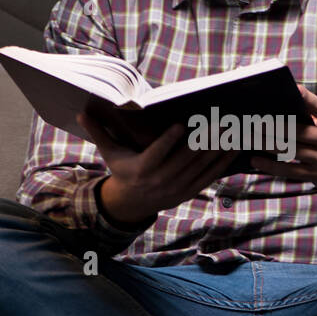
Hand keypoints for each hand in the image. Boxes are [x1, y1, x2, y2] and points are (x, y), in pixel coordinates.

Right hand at [77, 111, 235, 224]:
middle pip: (185, 159)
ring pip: (201, 167)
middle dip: (204, 140)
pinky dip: (223, 163)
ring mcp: (177, 188)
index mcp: (141, 169)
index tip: (181, 124)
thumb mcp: (110, 153)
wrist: (133, 202)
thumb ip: (99, 133)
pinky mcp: (190, 192)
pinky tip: (234, 148)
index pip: (156, 154)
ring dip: (219, 149)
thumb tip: (81, 113)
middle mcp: (161, 180)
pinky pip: (209, 177)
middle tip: (220, 121)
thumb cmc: (123, 169)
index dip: (169, 140)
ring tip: (233, 130)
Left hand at [249, 85, 316, 194]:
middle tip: (251, 120)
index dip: (301, 97)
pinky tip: (256, 159)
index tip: (282, 90)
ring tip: (247, 138)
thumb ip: (313, 117)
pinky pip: (289, 170)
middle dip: (271, 125)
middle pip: (296, 130)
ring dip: (265, 143)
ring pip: (289, 149)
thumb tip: (280, 107)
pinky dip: (270, 165)